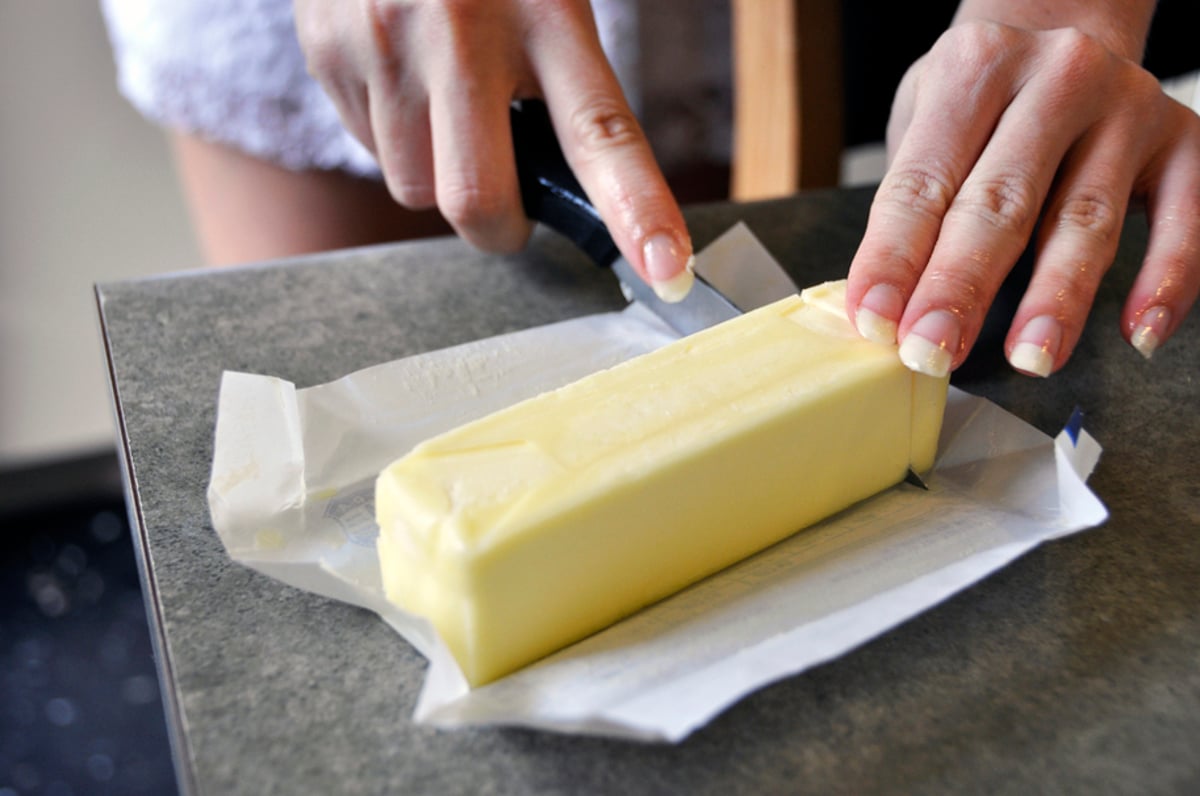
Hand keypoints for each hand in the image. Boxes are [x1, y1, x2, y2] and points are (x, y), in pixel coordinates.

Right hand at [293, 0, 693, 299]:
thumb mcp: (546, 0)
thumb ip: (565, 88)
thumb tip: (575, 197)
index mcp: (545, 12)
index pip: (600, 131)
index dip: (637, 208)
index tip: (666, 264)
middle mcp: (460, 31)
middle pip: (478, 200)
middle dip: (500, 225)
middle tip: (511, 205)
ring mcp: (384, 44)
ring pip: (414, 189)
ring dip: (440, 175)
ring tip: (448, 104)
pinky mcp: (329, 53)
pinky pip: (369, 151)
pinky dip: (396, 140)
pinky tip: (406, 82)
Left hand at [846, 20, 1199, 376]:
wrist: (1062, 35)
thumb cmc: (980, 99)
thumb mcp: (923, 120)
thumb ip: (909, 204)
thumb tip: (885, 309)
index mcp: (976, 66)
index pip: (925, 181)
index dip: (894, 258)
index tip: (875, 321)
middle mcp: (1057, 77)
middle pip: (1002, 202)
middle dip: (961, 287)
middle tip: (931, 351)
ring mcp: (1127, 105)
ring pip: (1086, 219)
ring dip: (1056, 298)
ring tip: (1028, 358)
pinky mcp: (1182, 139)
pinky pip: (1186, 218)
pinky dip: (1169, 280)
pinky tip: (1140, 332)